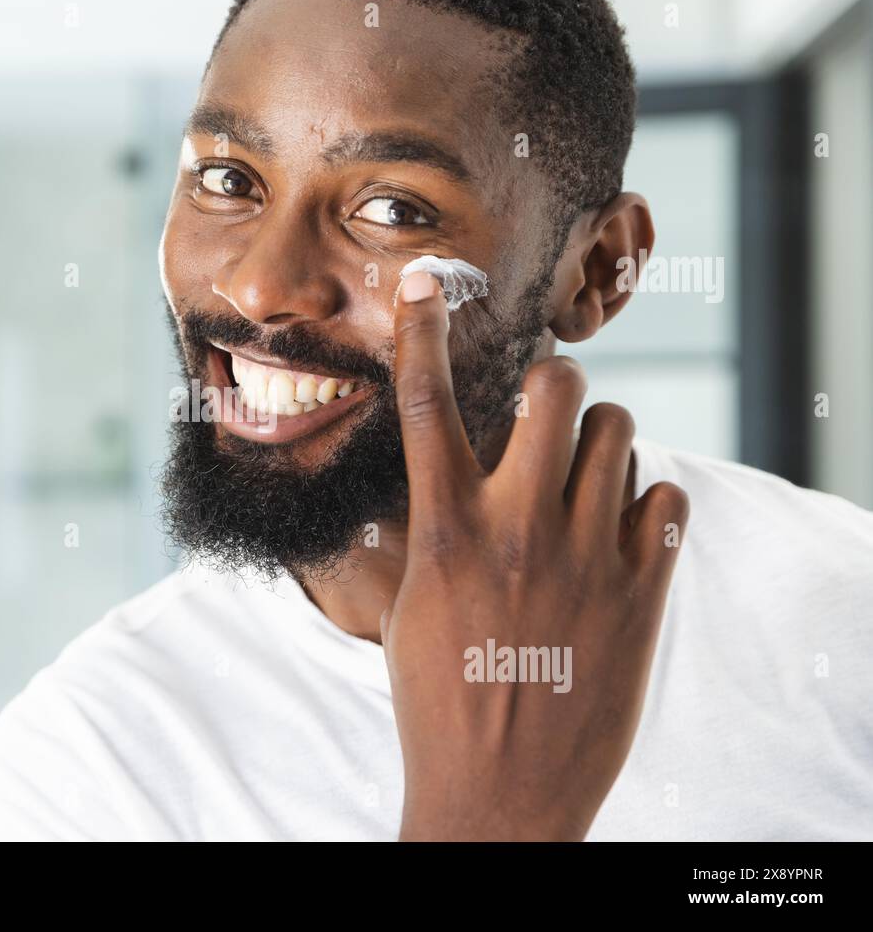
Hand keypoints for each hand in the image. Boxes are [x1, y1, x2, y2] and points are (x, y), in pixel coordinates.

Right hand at [382, 271, 689, 840]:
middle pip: (555, 390)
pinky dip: (644, 505)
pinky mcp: (641, 591)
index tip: (427, 285)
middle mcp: (518, 530)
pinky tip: (620, 539)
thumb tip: (453, 477)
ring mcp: (586, 557)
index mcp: (446, 532)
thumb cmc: (439, 698)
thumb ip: (437, 532)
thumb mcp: (413, 606)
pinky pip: (664, 499)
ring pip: (620, 431)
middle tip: (544, 417)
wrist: (499, 793)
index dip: (422, 333)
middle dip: (553, 387)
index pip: (427, 406)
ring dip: (601, 442)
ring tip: (583, 484)